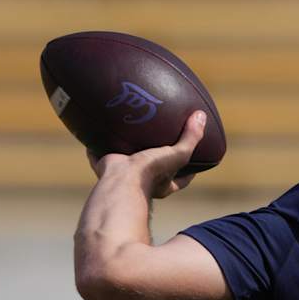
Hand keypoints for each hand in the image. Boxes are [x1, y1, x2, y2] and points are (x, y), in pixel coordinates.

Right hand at [85, 110, 206, 198]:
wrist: (120, 180)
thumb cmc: (152, 172)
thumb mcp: (178, 155)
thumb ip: (191, 137)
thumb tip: (201, 116)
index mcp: (163, 183)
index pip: (182, 178)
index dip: (189, 169)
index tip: (195, 158)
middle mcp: (144, 181)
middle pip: (153, 167)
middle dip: (156, 156)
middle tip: (160, 139)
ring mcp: (123, 175)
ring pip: (127, 160)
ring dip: (127, 149)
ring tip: (131, 130)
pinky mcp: (106, 166)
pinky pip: (100, 154)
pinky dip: (98, 146)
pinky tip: (99, 130)